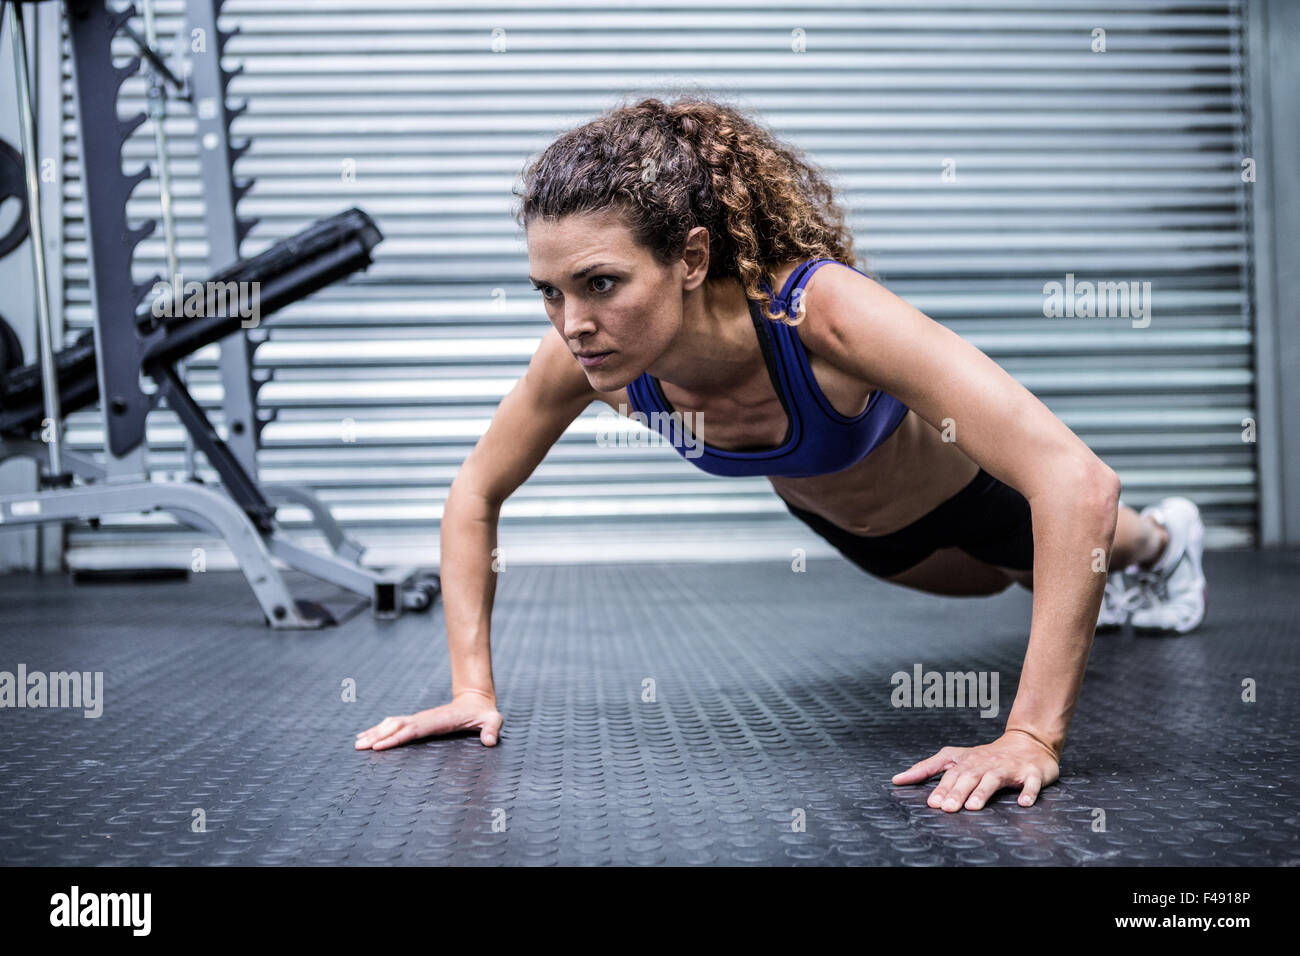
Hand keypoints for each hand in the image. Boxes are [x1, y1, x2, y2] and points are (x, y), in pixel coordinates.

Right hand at [354, 690, 502, 749]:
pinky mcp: (418, 721)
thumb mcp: (493, 720)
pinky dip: (380, 730)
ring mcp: (420, 719)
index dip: (396, 737)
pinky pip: (396, 725)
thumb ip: (493, 729)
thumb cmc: (484, 714)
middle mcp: (426, 718)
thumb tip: (490, 741)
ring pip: (393, 724)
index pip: (414, 729)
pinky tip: (369, 736)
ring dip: (375, 732)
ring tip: (357, 742)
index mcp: (439, 720)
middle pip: (397, 726)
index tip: (379, 746)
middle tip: (359, 746)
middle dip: (378, 736)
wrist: (476, 700)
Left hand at [891, 730, 1059, 811]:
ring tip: (973, 806)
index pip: (951, 774)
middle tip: (947, 808)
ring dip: (983, 792)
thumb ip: (926, 768)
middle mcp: (985, 763)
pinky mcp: (1031, 774)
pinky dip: (1028, 792)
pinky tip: (1023, 803)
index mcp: (967, 761)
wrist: (1028, 743)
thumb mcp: (954, 757)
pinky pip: (1030, 784)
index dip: (941, 788)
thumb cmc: (986, 756)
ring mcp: (1009, 768)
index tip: (932, 803)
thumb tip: (897, 779)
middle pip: (969, 777)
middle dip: (957, 792)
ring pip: (994, 779)